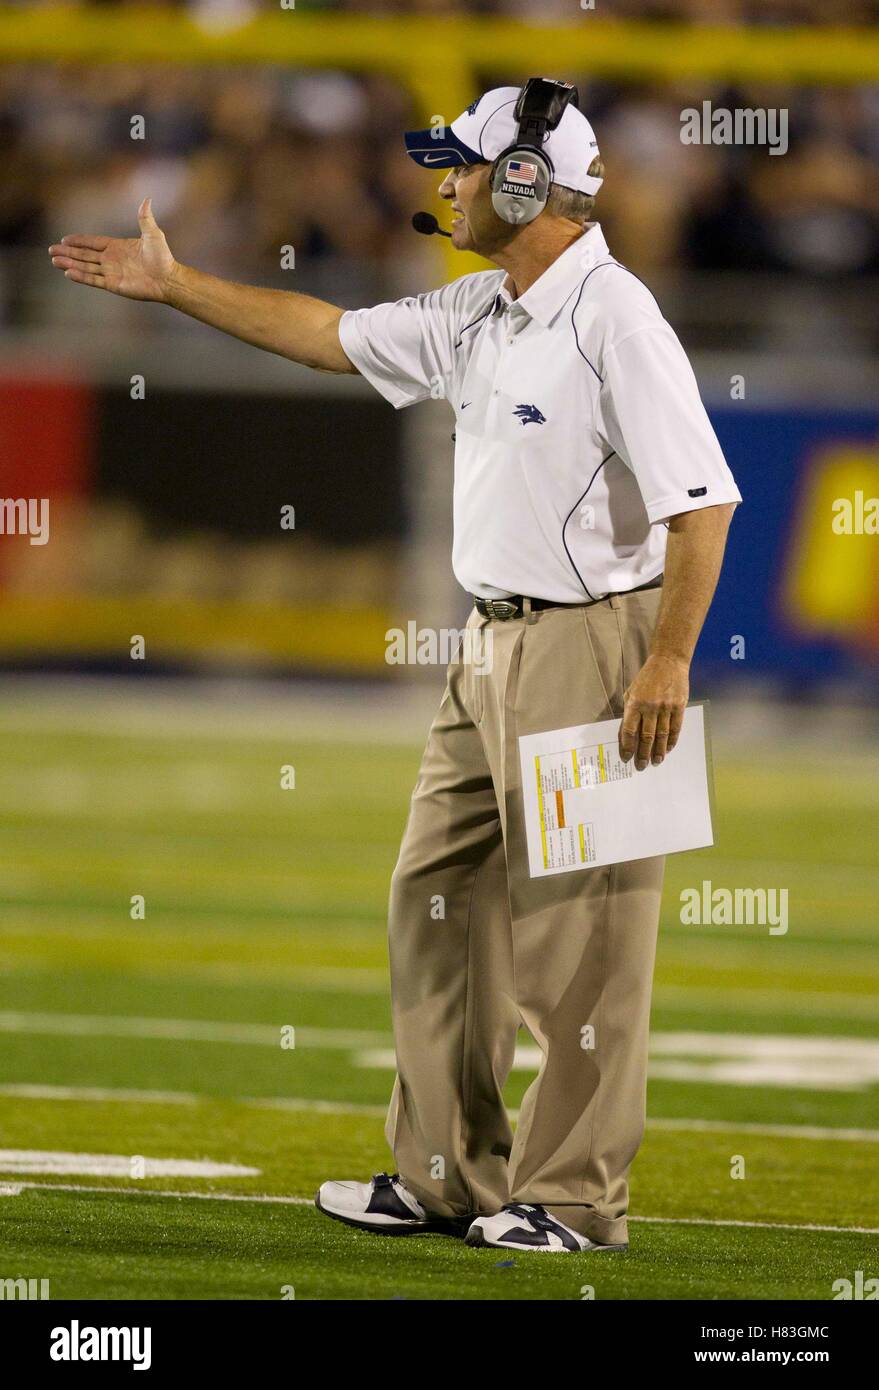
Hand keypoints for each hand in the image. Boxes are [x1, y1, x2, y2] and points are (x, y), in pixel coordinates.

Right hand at [48, 197, 176, 302]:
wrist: (168, 279)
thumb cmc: (163, 257)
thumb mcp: (153, 234)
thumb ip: (145, 217)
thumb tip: (147, 198)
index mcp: (117, 247)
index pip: (93, 243)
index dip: (79, 241)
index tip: (64, 240)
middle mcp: (112, 260)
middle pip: (85, 255)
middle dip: (68, 253)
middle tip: (51, 251)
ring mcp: (111, 273)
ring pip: (85, 267)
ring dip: (70, 264)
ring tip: (54, 261)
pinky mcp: (113, 285)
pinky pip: (93, 280)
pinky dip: (81, 276)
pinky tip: (68, 273)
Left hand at [619, 652, 688, 770]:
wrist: (668, 662)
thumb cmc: (647, 678)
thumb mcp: (631, 691)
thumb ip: (629, 711)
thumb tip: (627, 734)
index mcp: (634, 703)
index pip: (628, 730)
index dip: (627, 746)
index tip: (626, 757)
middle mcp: (650, 707)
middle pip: (645, 737)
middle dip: (642, 754)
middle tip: (641, 766)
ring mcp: (665, 707)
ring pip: (661, 735)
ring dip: (658, 751)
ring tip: (655, 762)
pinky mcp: (678, 706)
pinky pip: (675, 728)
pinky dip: (671, 741)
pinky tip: (668, 749)